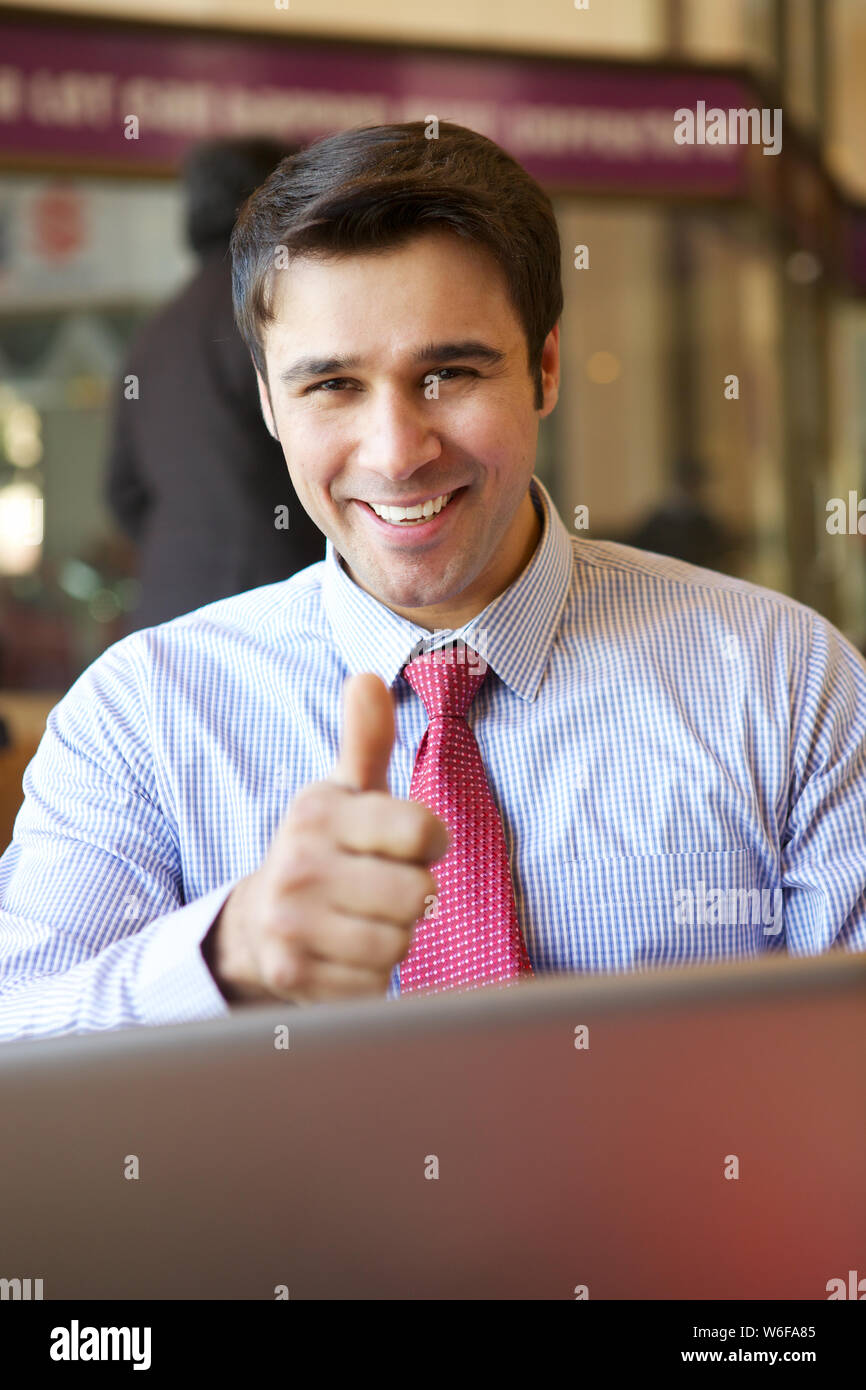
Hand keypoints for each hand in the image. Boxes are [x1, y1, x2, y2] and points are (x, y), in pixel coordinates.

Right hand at [203, 672, 448, 1002]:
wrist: (256, 924)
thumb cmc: (323, 850)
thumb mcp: (343, 792)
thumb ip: (365, 739)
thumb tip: (367, 678)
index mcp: (317, 814)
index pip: (422, 832)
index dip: (429, 841)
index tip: (411, 842)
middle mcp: (297, 868)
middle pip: (417, 894)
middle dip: (411, 894)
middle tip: (382, 887)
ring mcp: (292, 927)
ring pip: (399, 943)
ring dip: (394, 937)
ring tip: (364, 920)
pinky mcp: (293, 979)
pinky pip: (375, 986)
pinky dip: (371, 976)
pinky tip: (346, 954)